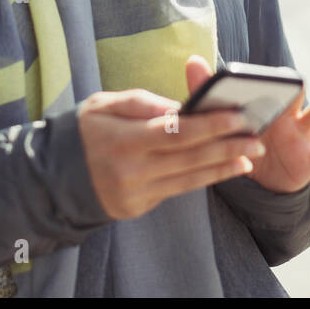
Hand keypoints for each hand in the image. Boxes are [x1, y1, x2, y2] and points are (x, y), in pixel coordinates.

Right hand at [77, 69, 267, 219]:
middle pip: (189, 158)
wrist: (52, 177)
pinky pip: (178, 190)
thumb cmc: (83, 131)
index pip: (176, 132)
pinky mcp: (138, 207)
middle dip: (228, 147)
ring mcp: (135, 192)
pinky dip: (205, 179)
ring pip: (189, 179)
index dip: (210, 125)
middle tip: (257, 138)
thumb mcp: (104, 104)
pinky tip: (226, 169)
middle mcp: (131, 170)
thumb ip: (143, 102)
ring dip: (224, 166)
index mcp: (122, 138)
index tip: (238, 116)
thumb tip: (181, 107)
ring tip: (250, 156)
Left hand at [184, 56, 309, 194]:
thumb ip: (208, 92)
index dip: (262, 75)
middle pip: (296, 92)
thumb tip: (191, 60)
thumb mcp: (225, 122)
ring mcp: (303, 136)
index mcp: (266, 104)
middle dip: (294, 84)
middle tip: (290, 75)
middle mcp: (288, 115)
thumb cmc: (243, 142)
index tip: (251, 72)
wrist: (260, 184)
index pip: (269, 81)